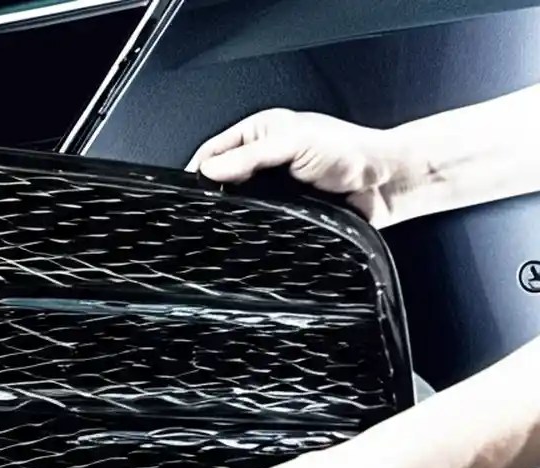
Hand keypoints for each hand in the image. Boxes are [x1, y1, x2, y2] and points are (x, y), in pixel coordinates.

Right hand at [186, 109, 420, 227]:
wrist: (385, 185)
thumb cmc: (351, 153)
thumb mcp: (294, 143)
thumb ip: (251, 156)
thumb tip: (210, 170)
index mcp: (261, 132)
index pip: (214, 150)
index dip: (199, 168)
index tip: (188, 189)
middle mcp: (264, 158)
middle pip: (222, 177)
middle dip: (214, 192)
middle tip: (206, 208)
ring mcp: (273, 187)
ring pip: (239, 201)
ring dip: (235, 210)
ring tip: (226, 220)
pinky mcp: (285, 211)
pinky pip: (259, 220)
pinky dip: (253, 225)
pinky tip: (249, 230)